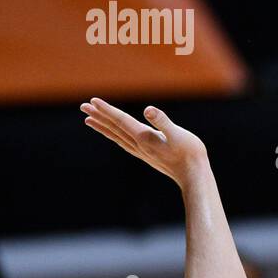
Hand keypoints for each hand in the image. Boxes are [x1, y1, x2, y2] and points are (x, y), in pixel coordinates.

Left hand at [80, 97, 206, 186]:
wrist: (193, 176)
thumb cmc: (190, 153)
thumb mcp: (178, 134)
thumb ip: (162, 121)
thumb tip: (148, 109)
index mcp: (144, 137)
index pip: (121, 120)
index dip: (107, 110)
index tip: (92, 101)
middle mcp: (139, 145)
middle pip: (114, 128)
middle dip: (99, 116)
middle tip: (83, 106)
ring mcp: (142, 151)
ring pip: (116, 137)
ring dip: (103, 127)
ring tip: (89, 120)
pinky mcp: (147, 155)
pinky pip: (124, 143)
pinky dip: (114, 137)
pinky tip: (113, 136)